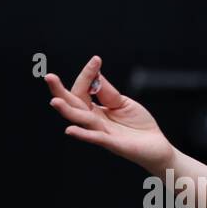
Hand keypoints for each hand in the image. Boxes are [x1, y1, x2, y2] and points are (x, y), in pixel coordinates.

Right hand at [45, 55, 173, 171]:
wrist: (157, 147)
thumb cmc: (139, 125)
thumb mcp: (123, 103)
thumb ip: (107, 92)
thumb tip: (95, 74)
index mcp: (94, 109)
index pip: (83, 90)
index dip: (88, 75)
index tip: (96, 60)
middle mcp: (94, 120)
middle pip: (72, 105)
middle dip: (59, 91)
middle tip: (49, 77)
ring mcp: (102, 132)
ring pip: (81, 120)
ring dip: (67, 111)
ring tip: (55, 101)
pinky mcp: (113, 144)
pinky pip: (96, 138)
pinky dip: (84, 134)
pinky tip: (70, 130)